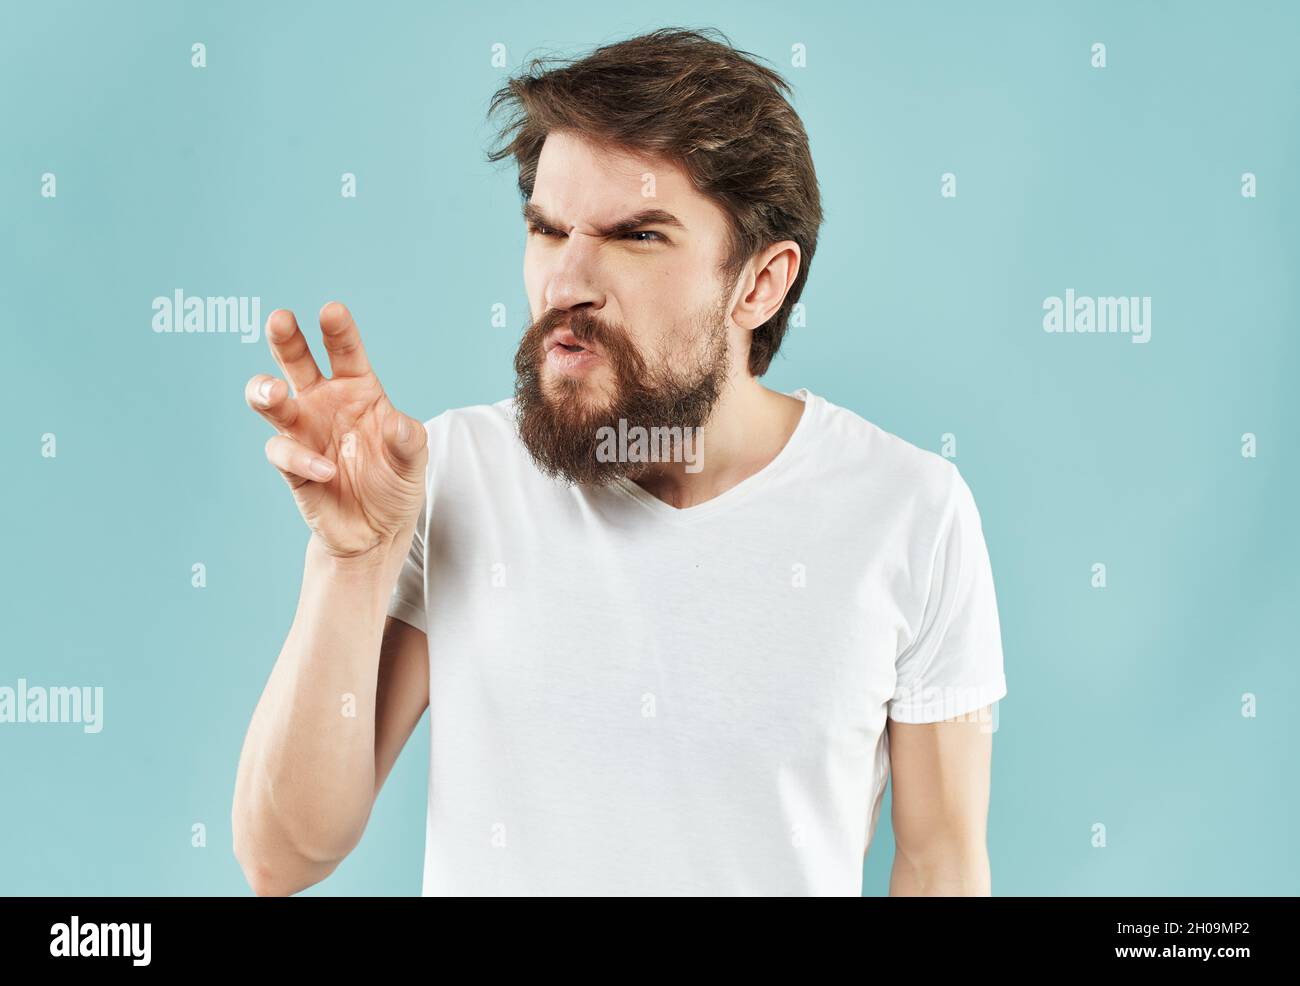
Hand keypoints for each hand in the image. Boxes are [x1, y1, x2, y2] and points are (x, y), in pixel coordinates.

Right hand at [244, 302, 427, 558]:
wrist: (377, 531)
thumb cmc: (395, 484)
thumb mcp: (414, 462)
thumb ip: (408, 441)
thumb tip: (400, 424)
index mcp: (357, 389)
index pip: (345, 352)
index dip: (338, 331)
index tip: (331, 310)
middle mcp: (324, 403)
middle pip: (297, 362)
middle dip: (286, 340)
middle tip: (281, 320)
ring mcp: (303, 432)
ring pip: (272, 401)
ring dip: (266, 391)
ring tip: (275, 392)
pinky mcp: (291, 464)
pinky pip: (283, 451)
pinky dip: (300, 457)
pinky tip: (326, 470)